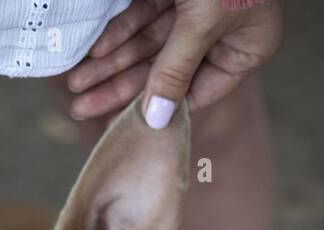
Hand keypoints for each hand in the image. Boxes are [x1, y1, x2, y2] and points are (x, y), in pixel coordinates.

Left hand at [65, 0, 283, 127]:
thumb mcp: (202, 22)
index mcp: (248, 45)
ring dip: (111, 62)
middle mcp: (224, 29)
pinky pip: (143, 15)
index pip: (199, 90)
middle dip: (120, 85)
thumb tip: (158, 120)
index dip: (161, 107)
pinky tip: (93, 50)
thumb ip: (175, 70)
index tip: (124, 124)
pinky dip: (119, 31)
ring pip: (149, 43)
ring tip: (75, 83)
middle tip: (79, 108)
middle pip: (166, 69)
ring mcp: (200, 7)